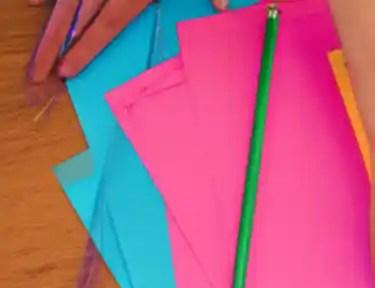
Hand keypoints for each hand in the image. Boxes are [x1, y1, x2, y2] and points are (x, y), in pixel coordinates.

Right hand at [29, 0, 227, 82]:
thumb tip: (221, 5)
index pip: (104, 25)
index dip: (84, 49)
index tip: (65, 71)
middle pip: (73, 18)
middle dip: (52, 47)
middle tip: (34, 74)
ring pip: (63, 0)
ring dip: (48, 26)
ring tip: (36, 54)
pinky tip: (34, 4)